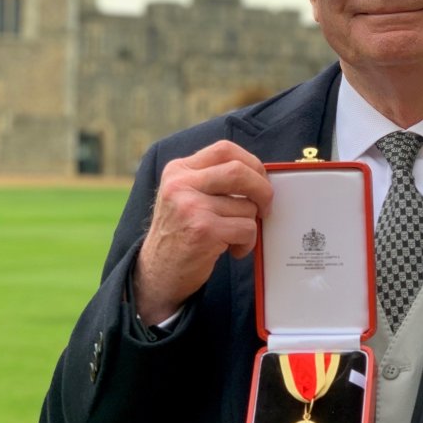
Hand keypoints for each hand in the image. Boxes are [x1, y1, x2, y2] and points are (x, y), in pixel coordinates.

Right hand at [133, 140, 272, 323]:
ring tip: (233, 237)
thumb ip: (213, 180)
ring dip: (250, 225)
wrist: (157, 273)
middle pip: (239, 171)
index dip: (251, 163)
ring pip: (247, 205)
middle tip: (265, 207)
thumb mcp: (185, 196)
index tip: (260, 180)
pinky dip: (248, 242)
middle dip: (263, 190)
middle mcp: (180, 184)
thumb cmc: (180, 233)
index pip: (224, 149)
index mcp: (178, 170)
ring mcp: (190, 206)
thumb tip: (260, 175)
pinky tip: (232, 249)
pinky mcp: (203, 230)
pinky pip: (247, 228)